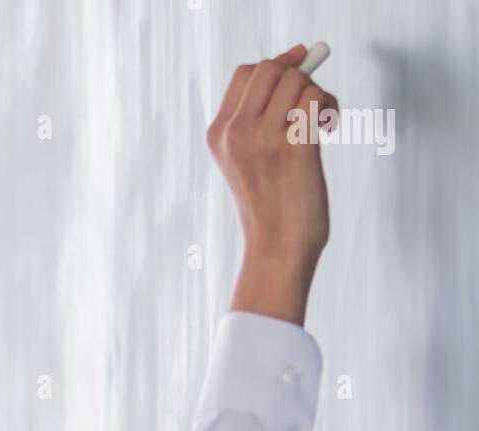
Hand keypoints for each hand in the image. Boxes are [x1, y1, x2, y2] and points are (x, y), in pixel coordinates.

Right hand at [206, 43, 337, 324]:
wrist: (276, 252)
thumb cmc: (272, 209)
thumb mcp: (251, 159)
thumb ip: (264, 116)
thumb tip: (299, 58)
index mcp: (219, 134)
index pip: (245, 73)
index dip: (276, 66)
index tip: (298, 71)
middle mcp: (236, 132)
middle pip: (271, 68)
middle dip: (298, 77)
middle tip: (310, 106)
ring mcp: (263, 138)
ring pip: (297, 79)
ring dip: (318, 94)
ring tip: (323, 121)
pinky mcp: (294, 147)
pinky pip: (316, 98)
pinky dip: (329, 107)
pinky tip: (331, 127)